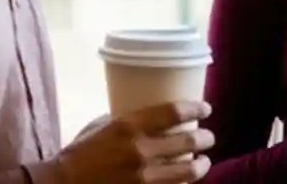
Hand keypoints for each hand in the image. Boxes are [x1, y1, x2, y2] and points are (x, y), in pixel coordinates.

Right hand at [55, 101, 214, 182]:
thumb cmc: (77, 155)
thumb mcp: (100, 127)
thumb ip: (125, 121)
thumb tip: (147, 116)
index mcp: (129, 126)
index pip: (175, 112)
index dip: (196, 109)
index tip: (206, 109)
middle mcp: (141, 151)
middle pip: (188, 141)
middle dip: (205, 139)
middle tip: (208, 138)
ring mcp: (144, 179)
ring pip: (188, 171)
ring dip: (201, 166)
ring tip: (203, 163)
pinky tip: (185, 182)